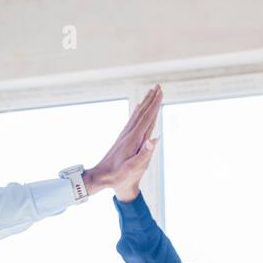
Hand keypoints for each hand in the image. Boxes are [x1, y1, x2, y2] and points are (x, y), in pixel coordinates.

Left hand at [83, 84, 162, 202]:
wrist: (101, 177)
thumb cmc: (118, 176)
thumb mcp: (132, 168)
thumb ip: (144, 154)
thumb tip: (155, 138)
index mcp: (133, 140)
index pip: (147, 119)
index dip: (155, 106)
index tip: (161, 93)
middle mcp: (128, 134)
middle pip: (142, 112)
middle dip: (151, 99)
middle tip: (158, 86)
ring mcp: (125, 135)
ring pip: (137, 115)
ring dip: (145, 103)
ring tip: (151, 92)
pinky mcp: (123, 138)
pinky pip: (132, 120)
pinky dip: (137, 111)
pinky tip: (138, 107)